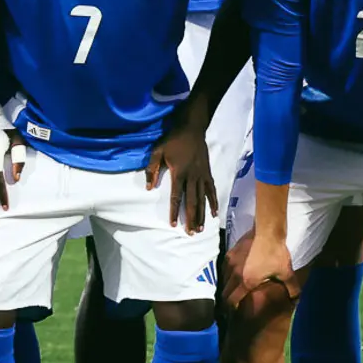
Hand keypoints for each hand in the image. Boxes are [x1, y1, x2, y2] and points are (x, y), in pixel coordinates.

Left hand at [146, 117, 216, 234]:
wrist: (191, 128)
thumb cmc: (172, 140)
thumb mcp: (157, 151)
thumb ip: (152, 169)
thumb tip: (149, 188)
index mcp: (179, 173)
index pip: (176, 197)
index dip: (175, 212)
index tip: (174, 224)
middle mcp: (192, 177)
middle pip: (192, 202)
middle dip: (191, 219)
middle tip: (190, 233)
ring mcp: (202, 176)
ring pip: (202, 199)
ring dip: (201, 215)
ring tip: (200, 229)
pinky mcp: (208, 173)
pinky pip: (211, 190)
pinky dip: (213, 202)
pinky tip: (214, 213)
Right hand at [223, 229, 292, 303]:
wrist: (268, 231)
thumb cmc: (276, 254)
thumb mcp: (286, 273)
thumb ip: (291, 288)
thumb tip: (297, 301)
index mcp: (246, 282)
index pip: (232, 299)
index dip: (232, 308)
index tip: (233, 312)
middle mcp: (234, 273)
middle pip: (225, 291)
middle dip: (228, 298)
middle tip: (232, 302)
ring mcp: (230, 262)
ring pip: (223, 279)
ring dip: (226, 286)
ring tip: (232, 289)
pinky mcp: (230, 252)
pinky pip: (224, 267)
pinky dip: (227, 273)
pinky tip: (232, 273)